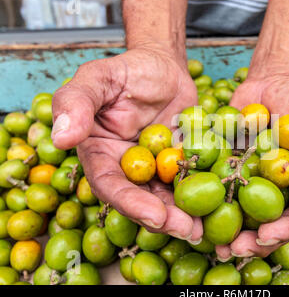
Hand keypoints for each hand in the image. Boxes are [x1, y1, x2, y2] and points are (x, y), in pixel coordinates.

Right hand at [51, 47, 202, 241]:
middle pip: (142, 199)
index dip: (130, 203)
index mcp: (100, 153)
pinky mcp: (181, 162)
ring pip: (168, 196)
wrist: (162, 66)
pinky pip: (191, 180)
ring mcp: (156, 168)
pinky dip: (203, 192)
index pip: (110, 185)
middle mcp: (126, 167)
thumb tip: (61, 137)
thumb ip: (76, 102)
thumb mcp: (98, 77)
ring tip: (204, 228)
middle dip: (163, 218)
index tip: (154, 215)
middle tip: (187, 230)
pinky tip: (218, 204)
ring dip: (185, 214)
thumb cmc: (127, 70)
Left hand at [216, 68, 288, 259]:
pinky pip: (210, 186)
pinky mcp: (224, 169)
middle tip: (232, 249)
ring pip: (236, 214)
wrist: (273, 81)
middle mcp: (276, 193)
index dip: (284, 231)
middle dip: (249, 242)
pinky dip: (199, 198)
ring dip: (221, 230)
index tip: (266, 235)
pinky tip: (185, 207)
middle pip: (264, 225)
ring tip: (205, 239)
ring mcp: (248, 183)